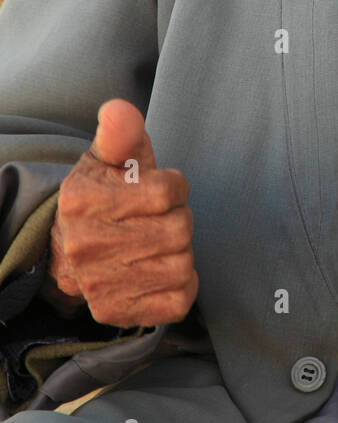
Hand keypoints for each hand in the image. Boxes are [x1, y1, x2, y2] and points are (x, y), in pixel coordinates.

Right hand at [42, 98, 197, 327]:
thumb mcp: (107, 158)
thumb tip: (120, 110)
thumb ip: (120, 133)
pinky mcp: (116, 312)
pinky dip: (182, 284)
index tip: (164, 190)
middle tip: (161, 218)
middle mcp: (87, 245)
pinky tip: (162, 269)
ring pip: (182, 265)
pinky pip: (179, 300)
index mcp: (84, 200)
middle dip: (178, 219)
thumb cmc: (102, 195)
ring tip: (159, 243)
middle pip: (178, 231)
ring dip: (181, 251)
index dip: (175, 187)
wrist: (70, 250)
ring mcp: (100, 284)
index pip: (166, 192)